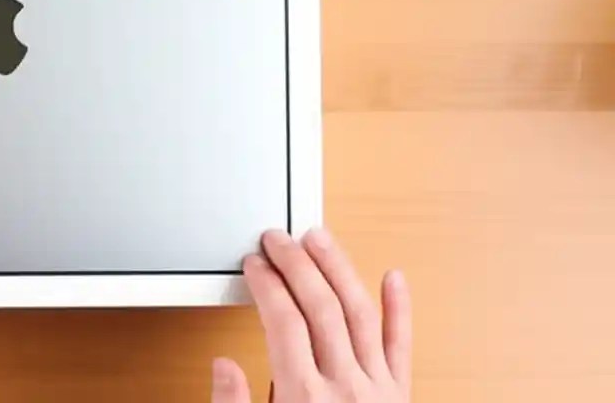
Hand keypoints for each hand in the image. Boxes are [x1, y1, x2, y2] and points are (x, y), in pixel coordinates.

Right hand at [212, 228, 411, 402]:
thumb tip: (223, 366)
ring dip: (339, 270)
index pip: (284, 322)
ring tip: (319, 240)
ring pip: (360, 315)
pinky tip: (394, 277)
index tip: (254, 265)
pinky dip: (399, 309)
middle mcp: (344, 388)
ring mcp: (378, 390)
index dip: (266, 285)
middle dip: (296, 265)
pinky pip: (402, 346)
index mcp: (303, 398)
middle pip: (321, 308)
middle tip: (278, 240)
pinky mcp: (400, 395)